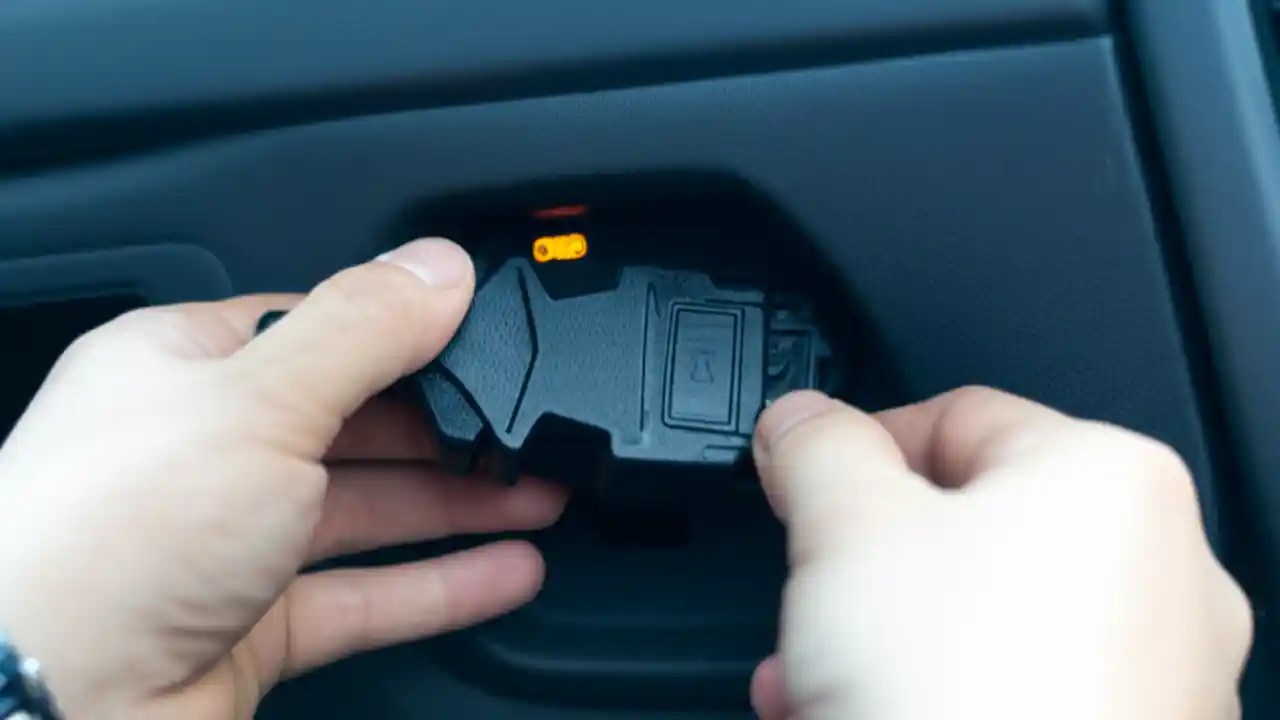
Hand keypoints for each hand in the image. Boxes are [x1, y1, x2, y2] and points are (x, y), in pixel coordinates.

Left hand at [0, 238, 567, 718]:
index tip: (481, 337)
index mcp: (181, 369)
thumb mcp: (257, 402)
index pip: (314, 328)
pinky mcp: (250, 627)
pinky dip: (439, 584)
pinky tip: (501, 571)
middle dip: (447, 424)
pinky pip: (366, 594)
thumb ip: (361, 330)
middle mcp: (201, 453)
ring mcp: (225, 546)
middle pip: (351, 422)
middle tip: (526, 426)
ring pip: (365, 510)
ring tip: (537, 494)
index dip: (403, 332)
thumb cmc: (99, 547)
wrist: (40, 714)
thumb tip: (436, 266)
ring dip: (457, 504)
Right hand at [749, 388, 1250, 719]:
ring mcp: (1157, 675)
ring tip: (811, 685)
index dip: (856, 449)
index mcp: (1110, 481)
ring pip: (980, 622)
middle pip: (964, 533)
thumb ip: (815, 448)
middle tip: (806, 606)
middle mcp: (1160, 572)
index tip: (800, 486)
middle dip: (858, 573)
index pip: (956, 417)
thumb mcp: (846, 531)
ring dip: (878, 644)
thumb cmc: (963, 703)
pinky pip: (1009, 692)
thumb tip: (800, 420)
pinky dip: (930, 698)